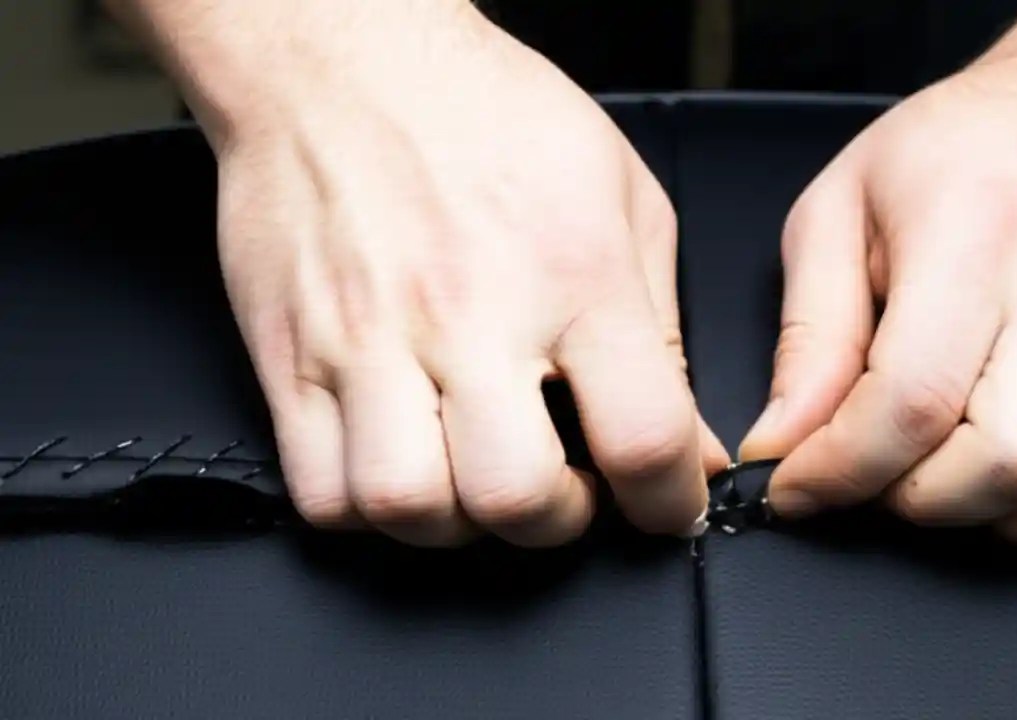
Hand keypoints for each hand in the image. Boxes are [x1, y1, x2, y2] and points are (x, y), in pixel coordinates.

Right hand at [181, 2, 725, 545]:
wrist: (344, 60)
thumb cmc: (487, 114)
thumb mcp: (622, 199)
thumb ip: (663, 333)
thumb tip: (690, 450)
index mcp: (572, 273)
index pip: (642, 437)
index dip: (670, 504)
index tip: (666, 506)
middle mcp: (468, 314)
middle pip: (517, 498)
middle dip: (559, 522)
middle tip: (564, 488)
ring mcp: (367, 341)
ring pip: (409, 508)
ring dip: (460, 522)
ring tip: (475, 477)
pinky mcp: (289, 358)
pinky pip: (322, 490)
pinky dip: (371, 507)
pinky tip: (405, 461)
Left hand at [740, 58, 1016, 543]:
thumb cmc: (953, 156)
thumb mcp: (837, 214)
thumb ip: (808, 335)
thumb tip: (781, 439)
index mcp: (971, 240)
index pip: (911, 400)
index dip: (839, 469)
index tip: (798, 484)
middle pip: (1011, 461)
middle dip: (920, 499)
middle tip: (882, 469)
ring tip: (963, 475)